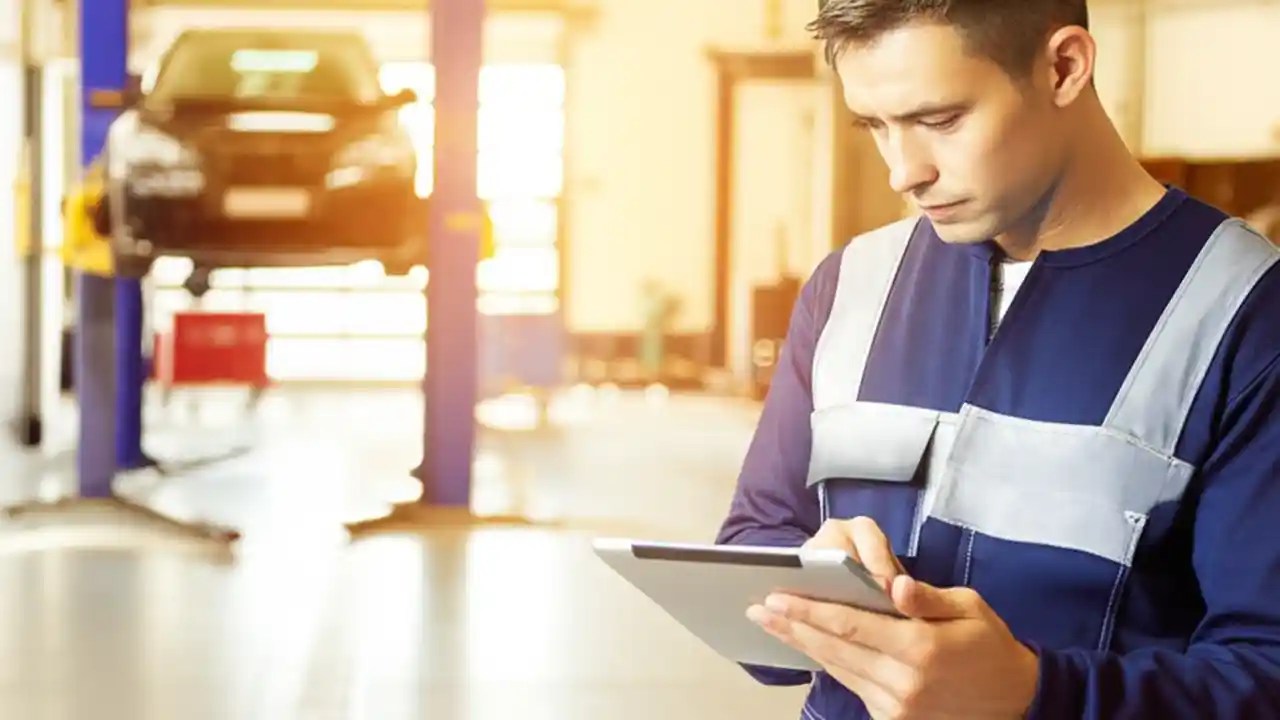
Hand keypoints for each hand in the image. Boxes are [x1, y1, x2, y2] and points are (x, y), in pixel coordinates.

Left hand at [750, 517, 1038, 719]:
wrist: (1014, 699)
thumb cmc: (988, 642)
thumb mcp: (969, 607)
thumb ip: (927, 597)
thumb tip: (893, 585)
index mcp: (921, 648)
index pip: (852, 626)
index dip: (810, 611)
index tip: (777, 598)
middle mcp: (903, 681)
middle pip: (835, 649)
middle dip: (793, 627)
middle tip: (758, 610)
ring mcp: (896, 705)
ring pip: (838, 668)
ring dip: (803, 645)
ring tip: (773, 623)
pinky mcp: (893, 718)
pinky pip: (852, 683)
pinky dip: (828, 662)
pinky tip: (807, 644)